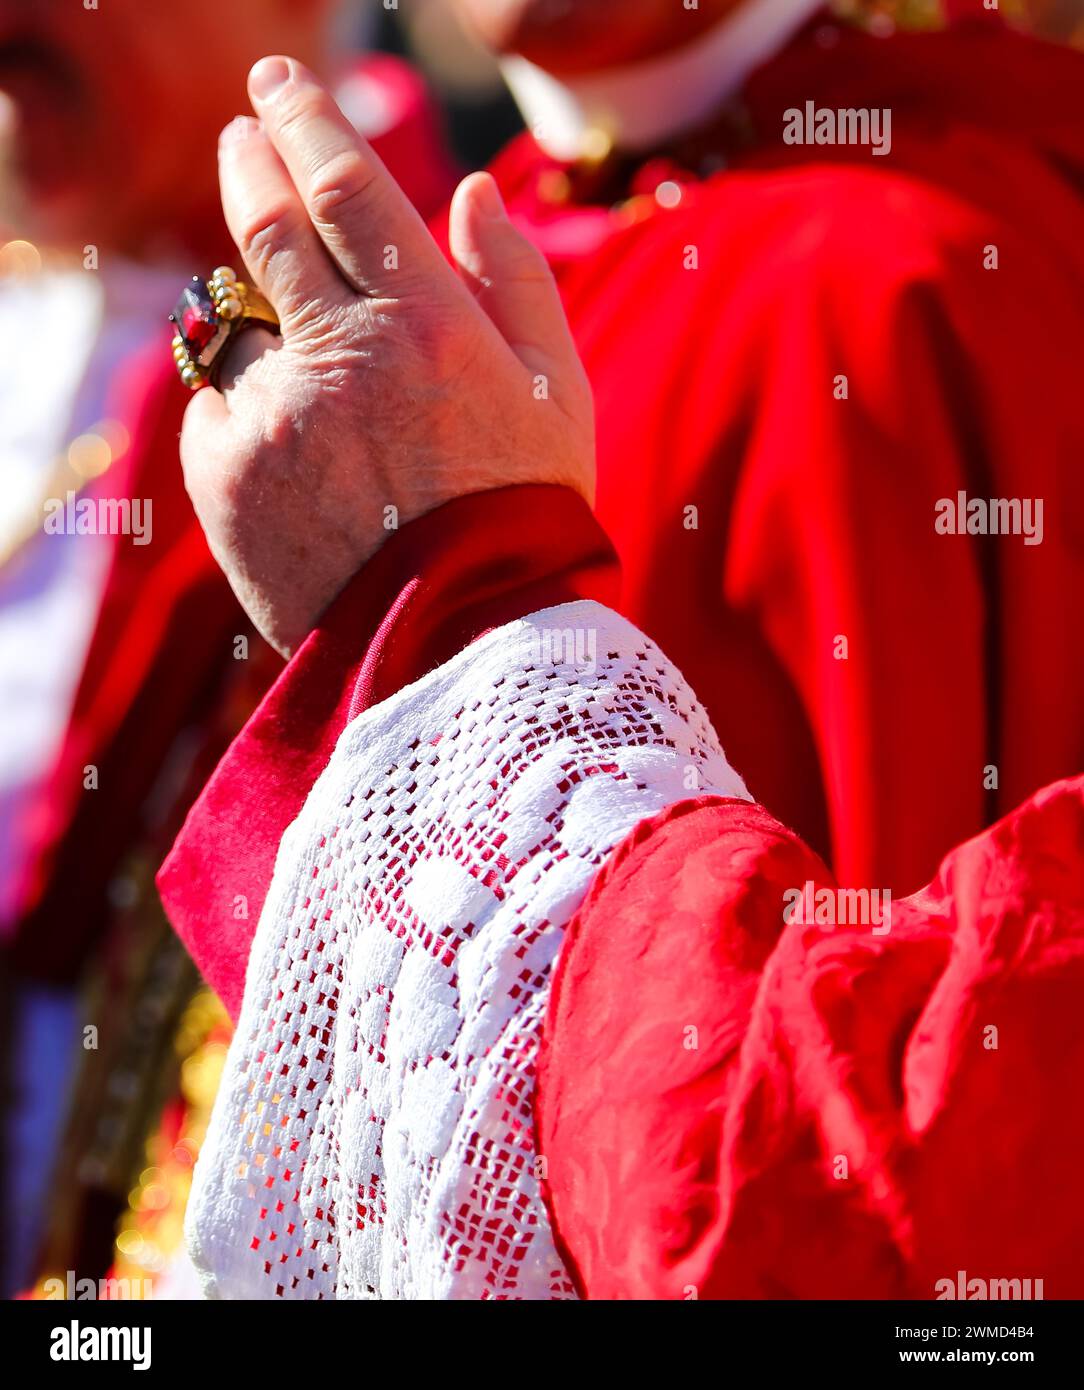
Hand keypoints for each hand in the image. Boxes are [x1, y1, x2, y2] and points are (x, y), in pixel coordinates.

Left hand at [180, 55, 594, 655]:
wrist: (462, 643)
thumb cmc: (522, 513)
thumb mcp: (557, 396)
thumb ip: (517, 281)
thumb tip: (471, 188)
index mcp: (430, 325)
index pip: (347, 185)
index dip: (307, 121)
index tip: (281, 86)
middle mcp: (343, 356)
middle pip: (265, 222)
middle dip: (251, 162)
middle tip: (247, 137)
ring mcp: (275, 416)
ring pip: (236, 320)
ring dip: (261, 311)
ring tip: (313, 364)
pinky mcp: (226, 475)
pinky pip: (216, 404)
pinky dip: (246, 404)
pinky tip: (301, 451)